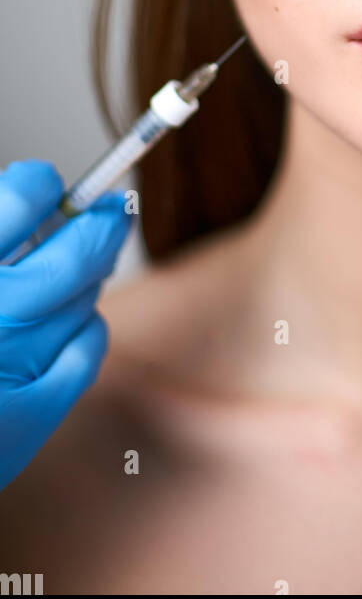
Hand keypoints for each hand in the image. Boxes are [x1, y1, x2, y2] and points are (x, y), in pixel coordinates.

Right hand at [0, 159, 132, 491]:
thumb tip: (32, 187)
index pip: (20, 199)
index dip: (40, 184)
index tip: (47, 184)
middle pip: (74, 256)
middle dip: (102, 227)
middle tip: (112, 212)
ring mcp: (12, 367)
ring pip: (85, 299)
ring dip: (85, 280)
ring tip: (70, 276)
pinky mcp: (29, 414)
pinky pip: (87, 347)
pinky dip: (84, 327)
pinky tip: (67, 322)